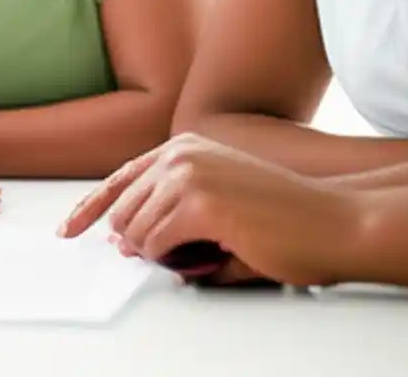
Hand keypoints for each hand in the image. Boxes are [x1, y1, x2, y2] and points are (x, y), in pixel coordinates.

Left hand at [58, 134, 359, 287]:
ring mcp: (187, 175)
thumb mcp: (222, 203)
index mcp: (185, 146)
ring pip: (135, 233)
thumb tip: (130, 245)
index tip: (68, 230)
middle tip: (177, 256)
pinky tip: (210, 255)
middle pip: (122, 211)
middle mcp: (180, 153)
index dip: (89, 208)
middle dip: (138, 244)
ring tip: (208, 253)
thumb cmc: (287, 219)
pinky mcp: (198, 204)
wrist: (338, 221)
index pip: (120, 179)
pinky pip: (157, 246)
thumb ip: (173, 216)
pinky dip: (174, 261)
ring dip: (161, 256)